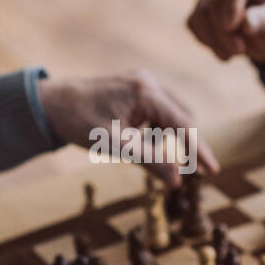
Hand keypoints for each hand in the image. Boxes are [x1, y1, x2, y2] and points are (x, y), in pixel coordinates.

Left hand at [37, 69, 218, 187]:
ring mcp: (143, 84)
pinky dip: (158, 131)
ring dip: (170, 139)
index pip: (184, 124)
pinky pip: (159, 112)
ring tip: (149, 156)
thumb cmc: (78, 121)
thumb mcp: (114, 146)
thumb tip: (177, 181)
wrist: (51, 103)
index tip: (213, 170)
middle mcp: (149, 83)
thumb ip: (149, 161)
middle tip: (187, 172)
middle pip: (183, 118)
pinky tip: (141, 143)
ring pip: (172, 115)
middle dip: (186, 145)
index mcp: (146, 92)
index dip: (199, 150)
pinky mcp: (137, 89)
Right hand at [186, 0, 264, 63]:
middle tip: (240, 50)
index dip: (231, 5)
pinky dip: (206, 41)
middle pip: (216, 1)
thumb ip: (264, 20)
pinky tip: (224, 51)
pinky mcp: (201, 8)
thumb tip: (245, 22)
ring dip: (214, 39)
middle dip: (224, 31)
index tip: (231, 27)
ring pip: (201, 13)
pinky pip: (194, 23)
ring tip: (233, 54)